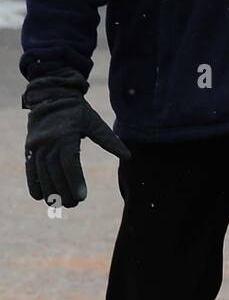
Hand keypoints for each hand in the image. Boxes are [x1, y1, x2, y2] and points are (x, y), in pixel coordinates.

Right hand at [23, 71, 130, 208]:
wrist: (51, 95)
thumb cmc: (77, 110)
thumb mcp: (95, 122)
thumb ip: (110, 140)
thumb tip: (128, 156)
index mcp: (65, 135)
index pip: (69, 163)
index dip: (75, 180)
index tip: (82, 197)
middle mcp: (48, 141)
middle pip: (55, 171)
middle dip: (64, 190)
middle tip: (74, 205)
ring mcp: (36, 145)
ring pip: (42, 172)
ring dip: (50, 191)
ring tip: (59, 205)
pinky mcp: (29, 147)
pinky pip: (30, 168)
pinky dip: (34, 183)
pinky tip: (40, 197)